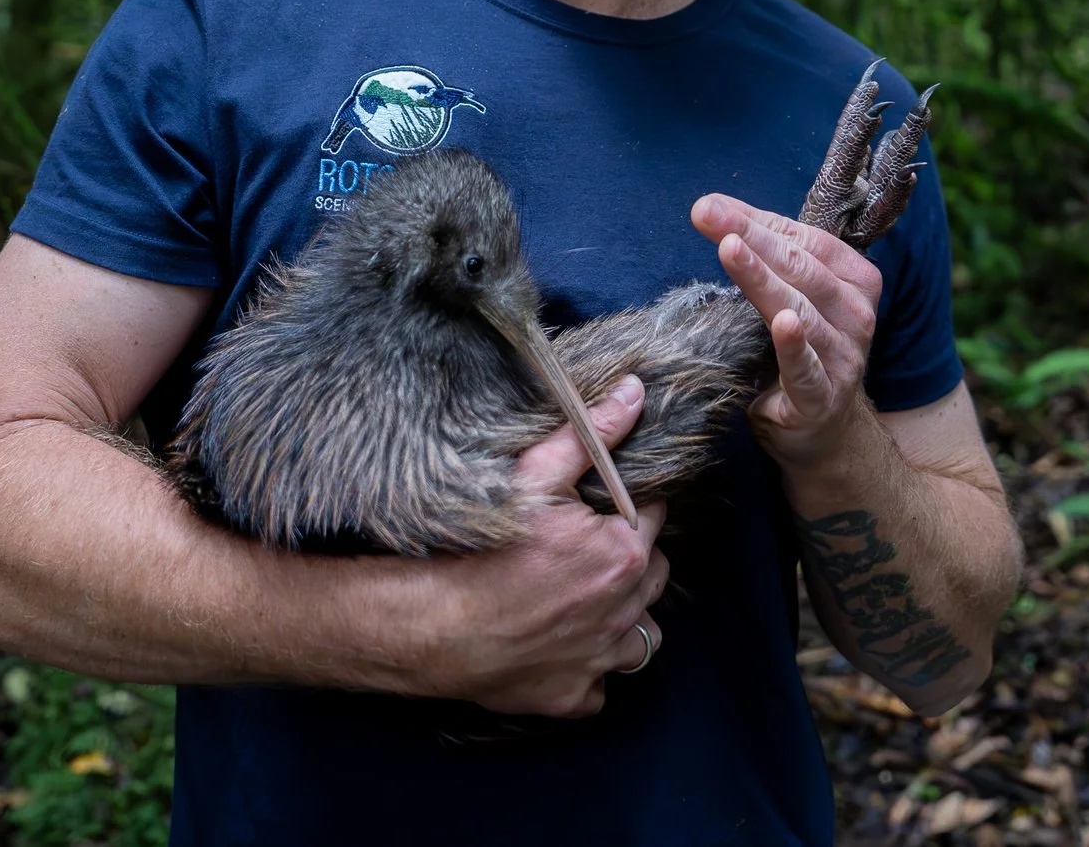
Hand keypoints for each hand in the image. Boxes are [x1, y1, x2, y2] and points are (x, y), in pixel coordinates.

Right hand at [415, 375, 668, 716]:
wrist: (435, 626)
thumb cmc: (484, 548)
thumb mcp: (535, 476)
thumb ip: (592, 435)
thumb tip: (636, 393)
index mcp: (624, 553)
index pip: (653, 517)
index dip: (625, 509)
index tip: (594, 510)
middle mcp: (626, 610)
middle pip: (653, 576)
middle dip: (629, 561)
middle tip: (584, 552)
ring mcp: (601, 659)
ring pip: (641, 637)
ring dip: (622, 620)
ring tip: (581, 603)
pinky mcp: (573, 696)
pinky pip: (600, 685)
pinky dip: (587, 669)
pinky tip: (559, 648)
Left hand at [692, 194, 880, 468]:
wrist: (824, 430)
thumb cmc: (802, 350)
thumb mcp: (790, 296)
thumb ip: (764, 255)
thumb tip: (712, 209)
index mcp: (854, 279)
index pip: (805, 240)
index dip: (757, 220)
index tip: (709, 206)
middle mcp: (857, 314)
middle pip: (800, 267)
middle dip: (751, 237)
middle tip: (708, 214)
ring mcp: (845, 357)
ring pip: (800, 309)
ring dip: (763, 279)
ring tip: (731, 249)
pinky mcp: (824, 397)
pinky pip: (807, 368)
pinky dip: (794, 346)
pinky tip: (781, 324)